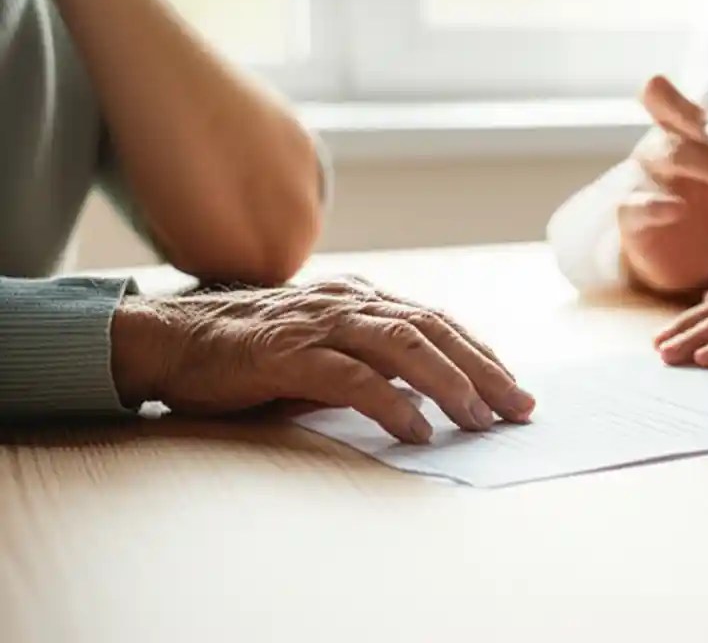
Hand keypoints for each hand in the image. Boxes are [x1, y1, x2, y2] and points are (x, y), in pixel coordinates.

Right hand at [110, 278, 535, 443]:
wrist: (170, 340)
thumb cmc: (249, 352)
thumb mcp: (321, 350)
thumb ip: (369, 362)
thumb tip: (426, 394)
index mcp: (360, 299)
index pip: (436, 321)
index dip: (480, 352)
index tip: (513, 386)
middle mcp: (347, 303)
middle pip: (432, 330)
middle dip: (482, 369)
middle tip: (518, 407)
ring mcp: (318, 324)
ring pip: (403, 345)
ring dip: (449, 382)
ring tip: (480, 418)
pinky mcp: (288, 353)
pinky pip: (352, 376)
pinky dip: (391, 402)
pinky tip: (417, 429)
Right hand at [618, 76, 707, 293]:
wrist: (683, 266)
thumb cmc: (705, 212)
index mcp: (675, 134)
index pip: (661, 98)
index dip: (686, 107)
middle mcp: (655, 151)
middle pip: (672, 125)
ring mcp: (639, 181)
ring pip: (664, 154)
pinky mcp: (631, 218)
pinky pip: (634, 205)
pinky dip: (655, 205)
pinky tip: (677, 210)